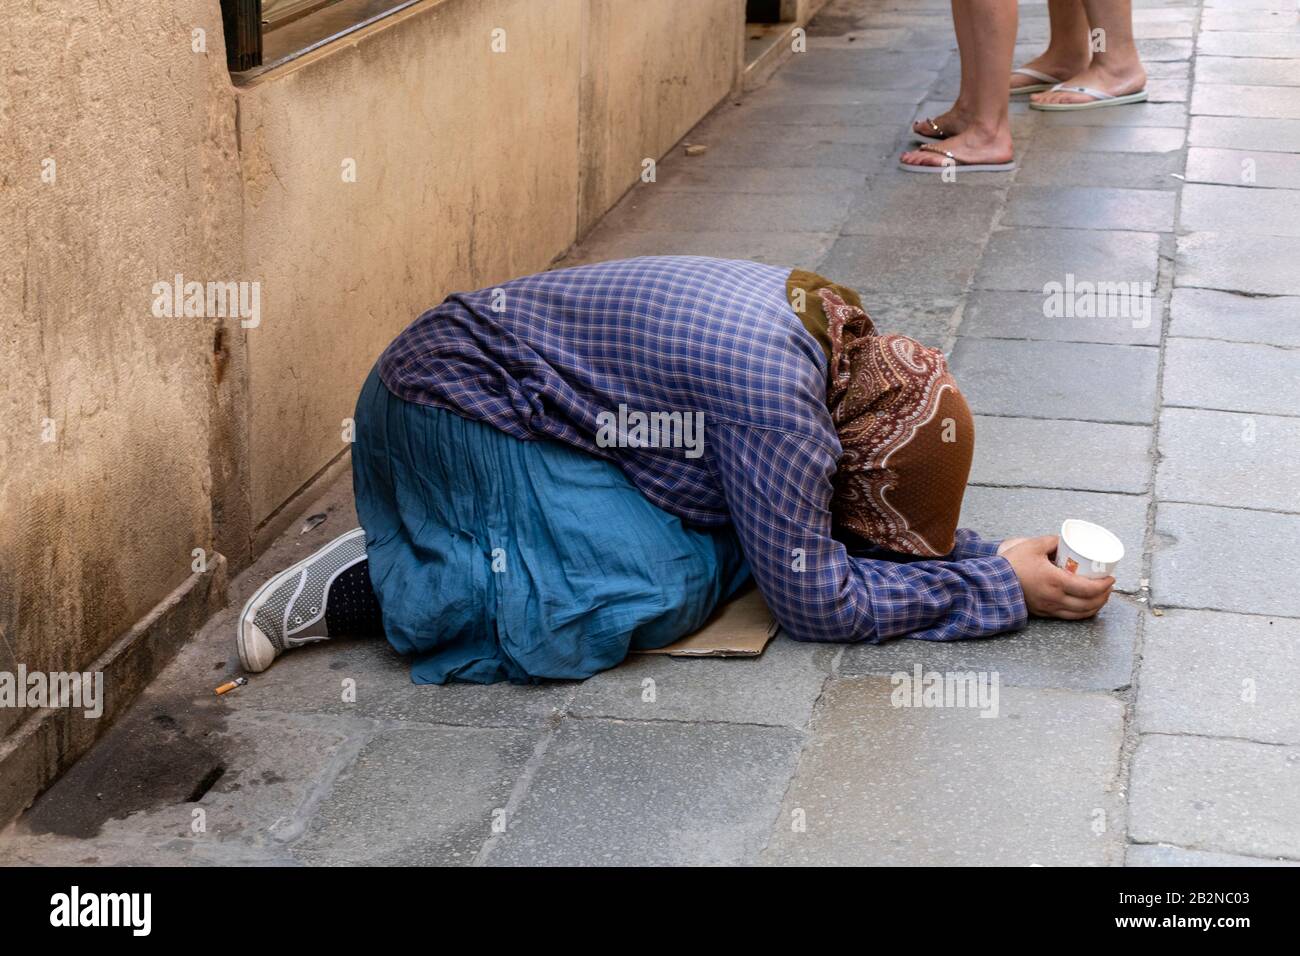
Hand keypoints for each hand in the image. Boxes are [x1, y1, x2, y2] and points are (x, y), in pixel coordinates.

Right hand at [999, 535, 1113, 619]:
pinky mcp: (1044, 613)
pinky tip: (1086, 607)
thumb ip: (1051, 541)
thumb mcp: (1033, 546)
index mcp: (1055, 581)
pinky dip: (1082, 613)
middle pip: (1089, 603)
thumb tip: (1064, 541)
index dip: (1104, 585)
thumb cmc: (1012, 564)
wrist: (993, 583)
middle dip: (1104, 596)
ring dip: (1096, 606)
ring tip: (1101, 597)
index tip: (1111, 578)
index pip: (1088, 588)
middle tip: (1108, 586)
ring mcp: (1050, 608)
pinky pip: (1069, 617)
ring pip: (1081, 613)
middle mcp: (1055, 598)